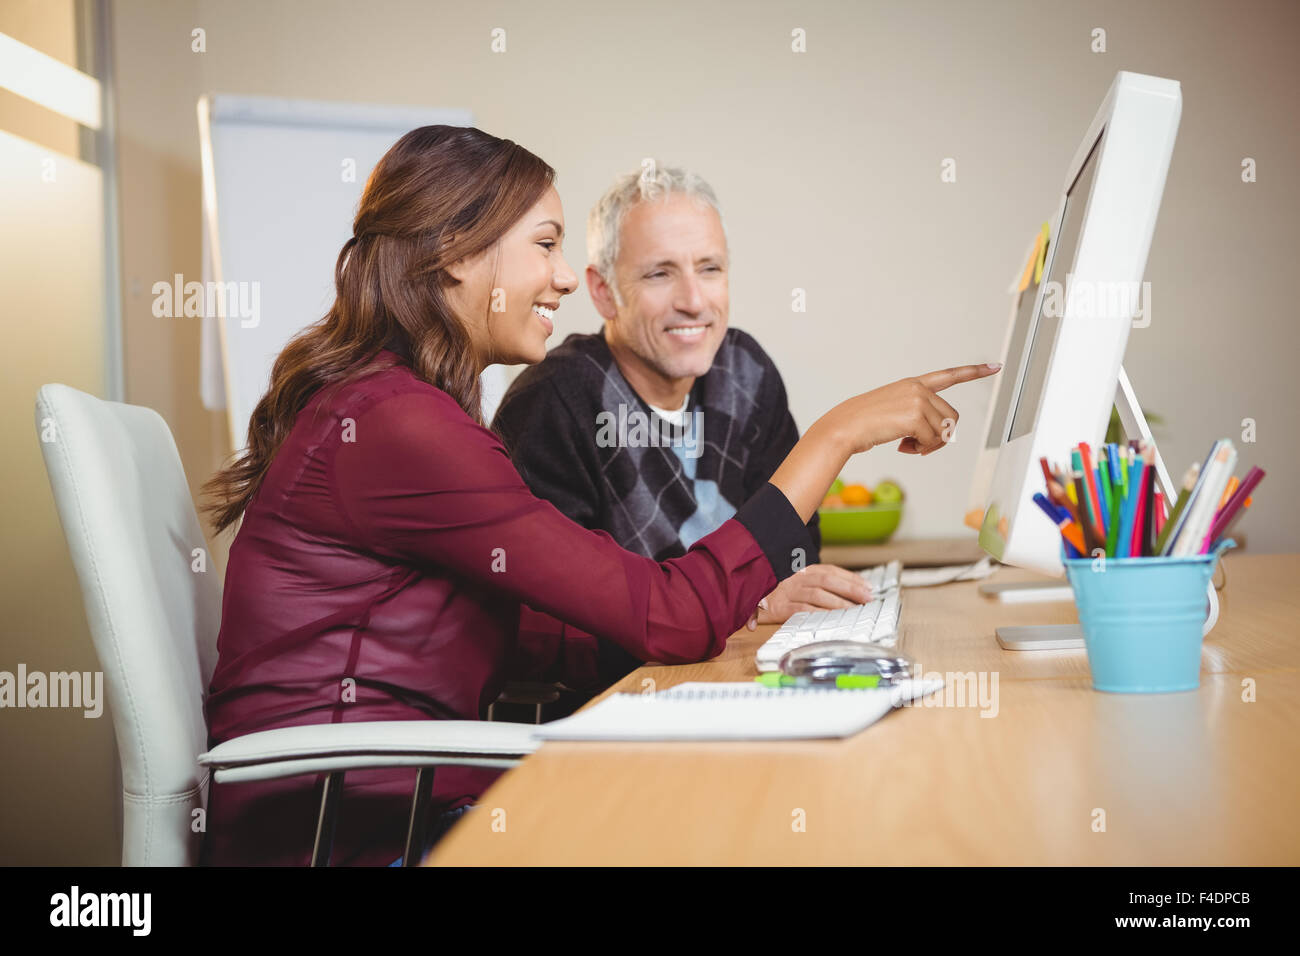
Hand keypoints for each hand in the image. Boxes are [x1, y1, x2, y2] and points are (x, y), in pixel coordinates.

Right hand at [744, 564, 870, 628]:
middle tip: (869, 598)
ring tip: (857, 610)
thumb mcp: (793, 579)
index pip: (831, 571)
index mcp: (802, 569)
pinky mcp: (781, 607)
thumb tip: (849, 589)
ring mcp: (788, 592)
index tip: (867, 586)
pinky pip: (805, 611)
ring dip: (840, 603)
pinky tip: (834, 620)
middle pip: (828, 581)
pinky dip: (820, 615)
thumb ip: (814, 582)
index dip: (850, 578)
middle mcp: (797, 578)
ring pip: (819, 596)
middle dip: (850, 589)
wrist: (742, 587)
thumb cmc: (773, 587)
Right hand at [769, 362, 1000, 524]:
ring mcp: (917, 400)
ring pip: (944, 430)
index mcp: (913, 384)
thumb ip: (918, 415)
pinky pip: (932, 440)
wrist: (844, 427)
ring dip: (929, 445)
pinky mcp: (914, 415)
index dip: (973, 372)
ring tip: (908, 446)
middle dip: (939, 436)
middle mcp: (917, 388)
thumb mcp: (893, 411)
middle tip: (918, 445)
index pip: (948, 375)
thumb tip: (940, 435)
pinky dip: (920, 449)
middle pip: (951, 416)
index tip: (994, 367)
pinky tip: (902, 448)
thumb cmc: (865, 423)